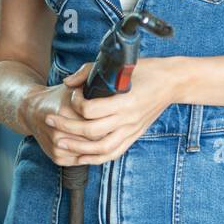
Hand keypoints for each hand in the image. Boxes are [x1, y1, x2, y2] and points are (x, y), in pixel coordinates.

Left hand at [29, 57, 182, 165]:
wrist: (172, 82)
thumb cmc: (147, 70)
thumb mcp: (120, 65)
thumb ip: (90, 71)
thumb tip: (68, 82)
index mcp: (125, 101)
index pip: (92, 110)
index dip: (76, 103)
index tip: (72, 94)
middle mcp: (128, 119)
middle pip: (91, 131)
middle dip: (66, 127)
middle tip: (51, 120)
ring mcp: (131, 130)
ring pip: (100, 149)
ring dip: (77, 147)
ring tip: (59, 142)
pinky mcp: (134, 136)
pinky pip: (112, 153)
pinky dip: (94, 158)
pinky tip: (80, 155)